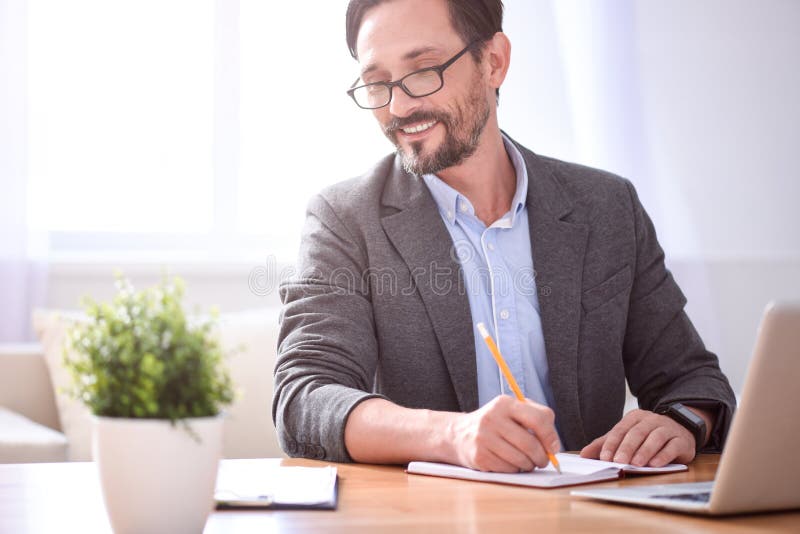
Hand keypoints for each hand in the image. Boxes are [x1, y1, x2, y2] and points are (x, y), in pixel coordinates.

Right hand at [447, 395, 560, 472]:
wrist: (459, 434)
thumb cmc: (495, 423)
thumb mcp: (511, 410)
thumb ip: (536, 418)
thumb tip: (553, 445)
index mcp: (504, 403)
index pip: (538, 419)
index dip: (551, 436)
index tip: (554, 447)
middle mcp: (492, 418)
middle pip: (530, 444)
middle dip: (542, 457)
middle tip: (543, 460)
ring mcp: (483, 438)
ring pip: (521, 459)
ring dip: (529, 464)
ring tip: (526, 461)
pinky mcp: (479, 456)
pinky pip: (509, 469)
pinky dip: (514, 469)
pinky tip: (509, 462)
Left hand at [580, 409, 697, 466]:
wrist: (680, 430)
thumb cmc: (647, 436)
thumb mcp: (626, 436)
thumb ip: (605, 444)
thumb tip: (584, 455)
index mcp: (634, 417)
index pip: (620, 430)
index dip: (611, 444)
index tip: (604, 458)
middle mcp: (651, 420)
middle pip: (637, 433)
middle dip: (626, 448)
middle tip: (618, 462)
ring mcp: (668, 429)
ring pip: (655, 438)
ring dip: (644, 451)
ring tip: (635, 464)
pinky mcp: (681, 440)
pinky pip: (672, 447)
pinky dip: (663, 456)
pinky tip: (655, 464)